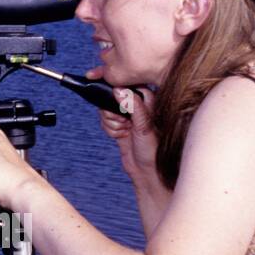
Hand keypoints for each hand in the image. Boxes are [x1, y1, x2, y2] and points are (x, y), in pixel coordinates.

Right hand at [87, 66, 159, 181]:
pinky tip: (121, 136)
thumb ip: (133, 106)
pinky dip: (110, 130)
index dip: (113, 85)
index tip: (101, 83)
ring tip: (124, 132)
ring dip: (111, 123)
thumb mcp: (143, 125)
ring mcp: (127, 115)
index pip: (127, 84)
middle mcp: (138, 105)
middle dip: (112, 112)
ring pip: (106, 110)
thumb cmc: (153, 150)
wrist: (147, 171)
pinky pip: (106, 121)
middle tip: (122, 122)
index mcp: (148, 100)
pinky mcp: (120, 125)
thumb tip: (119, 90)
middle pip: (112, 96)